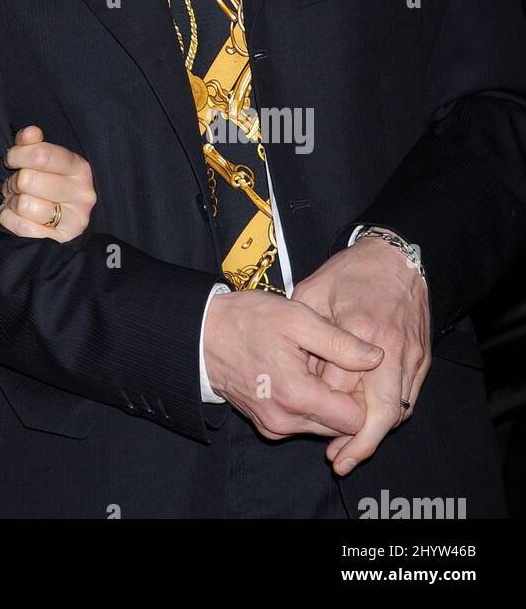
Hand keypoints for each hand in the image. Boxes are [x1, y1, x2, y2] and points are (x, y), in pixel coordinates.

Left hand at [0, 125, 96, 241]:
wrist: (60, 218)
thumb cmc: (48, 182)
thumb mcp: (45, 159)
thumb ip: (34, 142)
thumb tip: (29, 134)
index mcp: (80, 168)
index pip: (42, 155)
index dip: (18, 155)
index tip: (11, 159)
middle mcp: (83, 195)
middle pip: (27, 180)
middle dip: (14, 181)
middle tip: (16, 185)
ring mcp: (74, 221)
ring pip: (24, 205)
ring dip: (12, 202)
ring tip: (17, 200)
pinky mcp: (61, 242)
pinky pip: (22, 228)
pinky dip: (10, 219)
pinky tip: (16, 215)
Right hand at [203, 289, 383, 438]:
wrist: (201, 334)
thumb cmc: (247, 320)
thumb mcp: (296, 318)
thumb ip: (340, 342)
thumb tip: (377, 357)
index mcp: (297, 397)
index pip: (356, 419)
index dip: (362, 393)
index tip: (356, 367)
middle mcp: (286, 422)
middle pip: (340, 427)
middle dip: (346, 399)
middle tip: (338, 363)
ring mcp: (274, 427)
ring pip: (322, 426)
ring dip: (327, 401)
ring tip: (315, 365)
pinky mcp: (265, 425)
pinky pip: (302, 423)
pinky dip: (308, 404)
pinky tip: (299, 375)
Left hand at [291, 233, 430, 474]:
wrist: (397, 257)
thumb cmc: (350, 272)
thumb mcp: (314, 289)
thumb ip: (304, 329)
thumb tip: (296, 365)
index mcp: (360, 329)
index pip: (339, 383)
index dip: (319, 402)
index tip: (304, 419)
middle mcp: (390, 349)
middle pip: (377, 410)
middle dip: (355, 440)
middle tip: (337, 460)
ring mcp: (410, 357)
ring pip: (396, 412)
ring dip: (373, 436)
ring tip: (349, 453)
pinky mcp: (422, 360)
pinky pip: (408, 400)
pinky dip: (390, 418)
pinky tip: (370, 427)